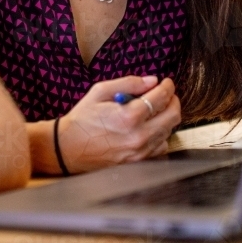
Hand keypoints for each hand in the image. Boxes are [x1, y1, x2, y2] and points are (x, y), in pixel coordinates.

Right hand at [57, 75, 180, 172]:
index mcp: (130, 116)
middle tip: (166, 94)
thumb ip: (129, 83)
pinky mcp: (138, 161)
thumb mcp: (100, 92)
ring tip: (155, 111)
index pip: (161, 97)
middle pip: (173, 115)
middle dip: (172, 100)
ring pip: (169, 131)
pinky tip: (149, 128)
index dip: (167, 87)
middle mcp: (139, 136)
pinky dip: (160, 135)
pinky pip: (161, 146)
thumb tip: (152, 80)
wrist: (68, 149)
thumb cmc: (82, 119)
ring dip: (166, 117)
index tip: (166, 82)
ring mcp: (140, 151)